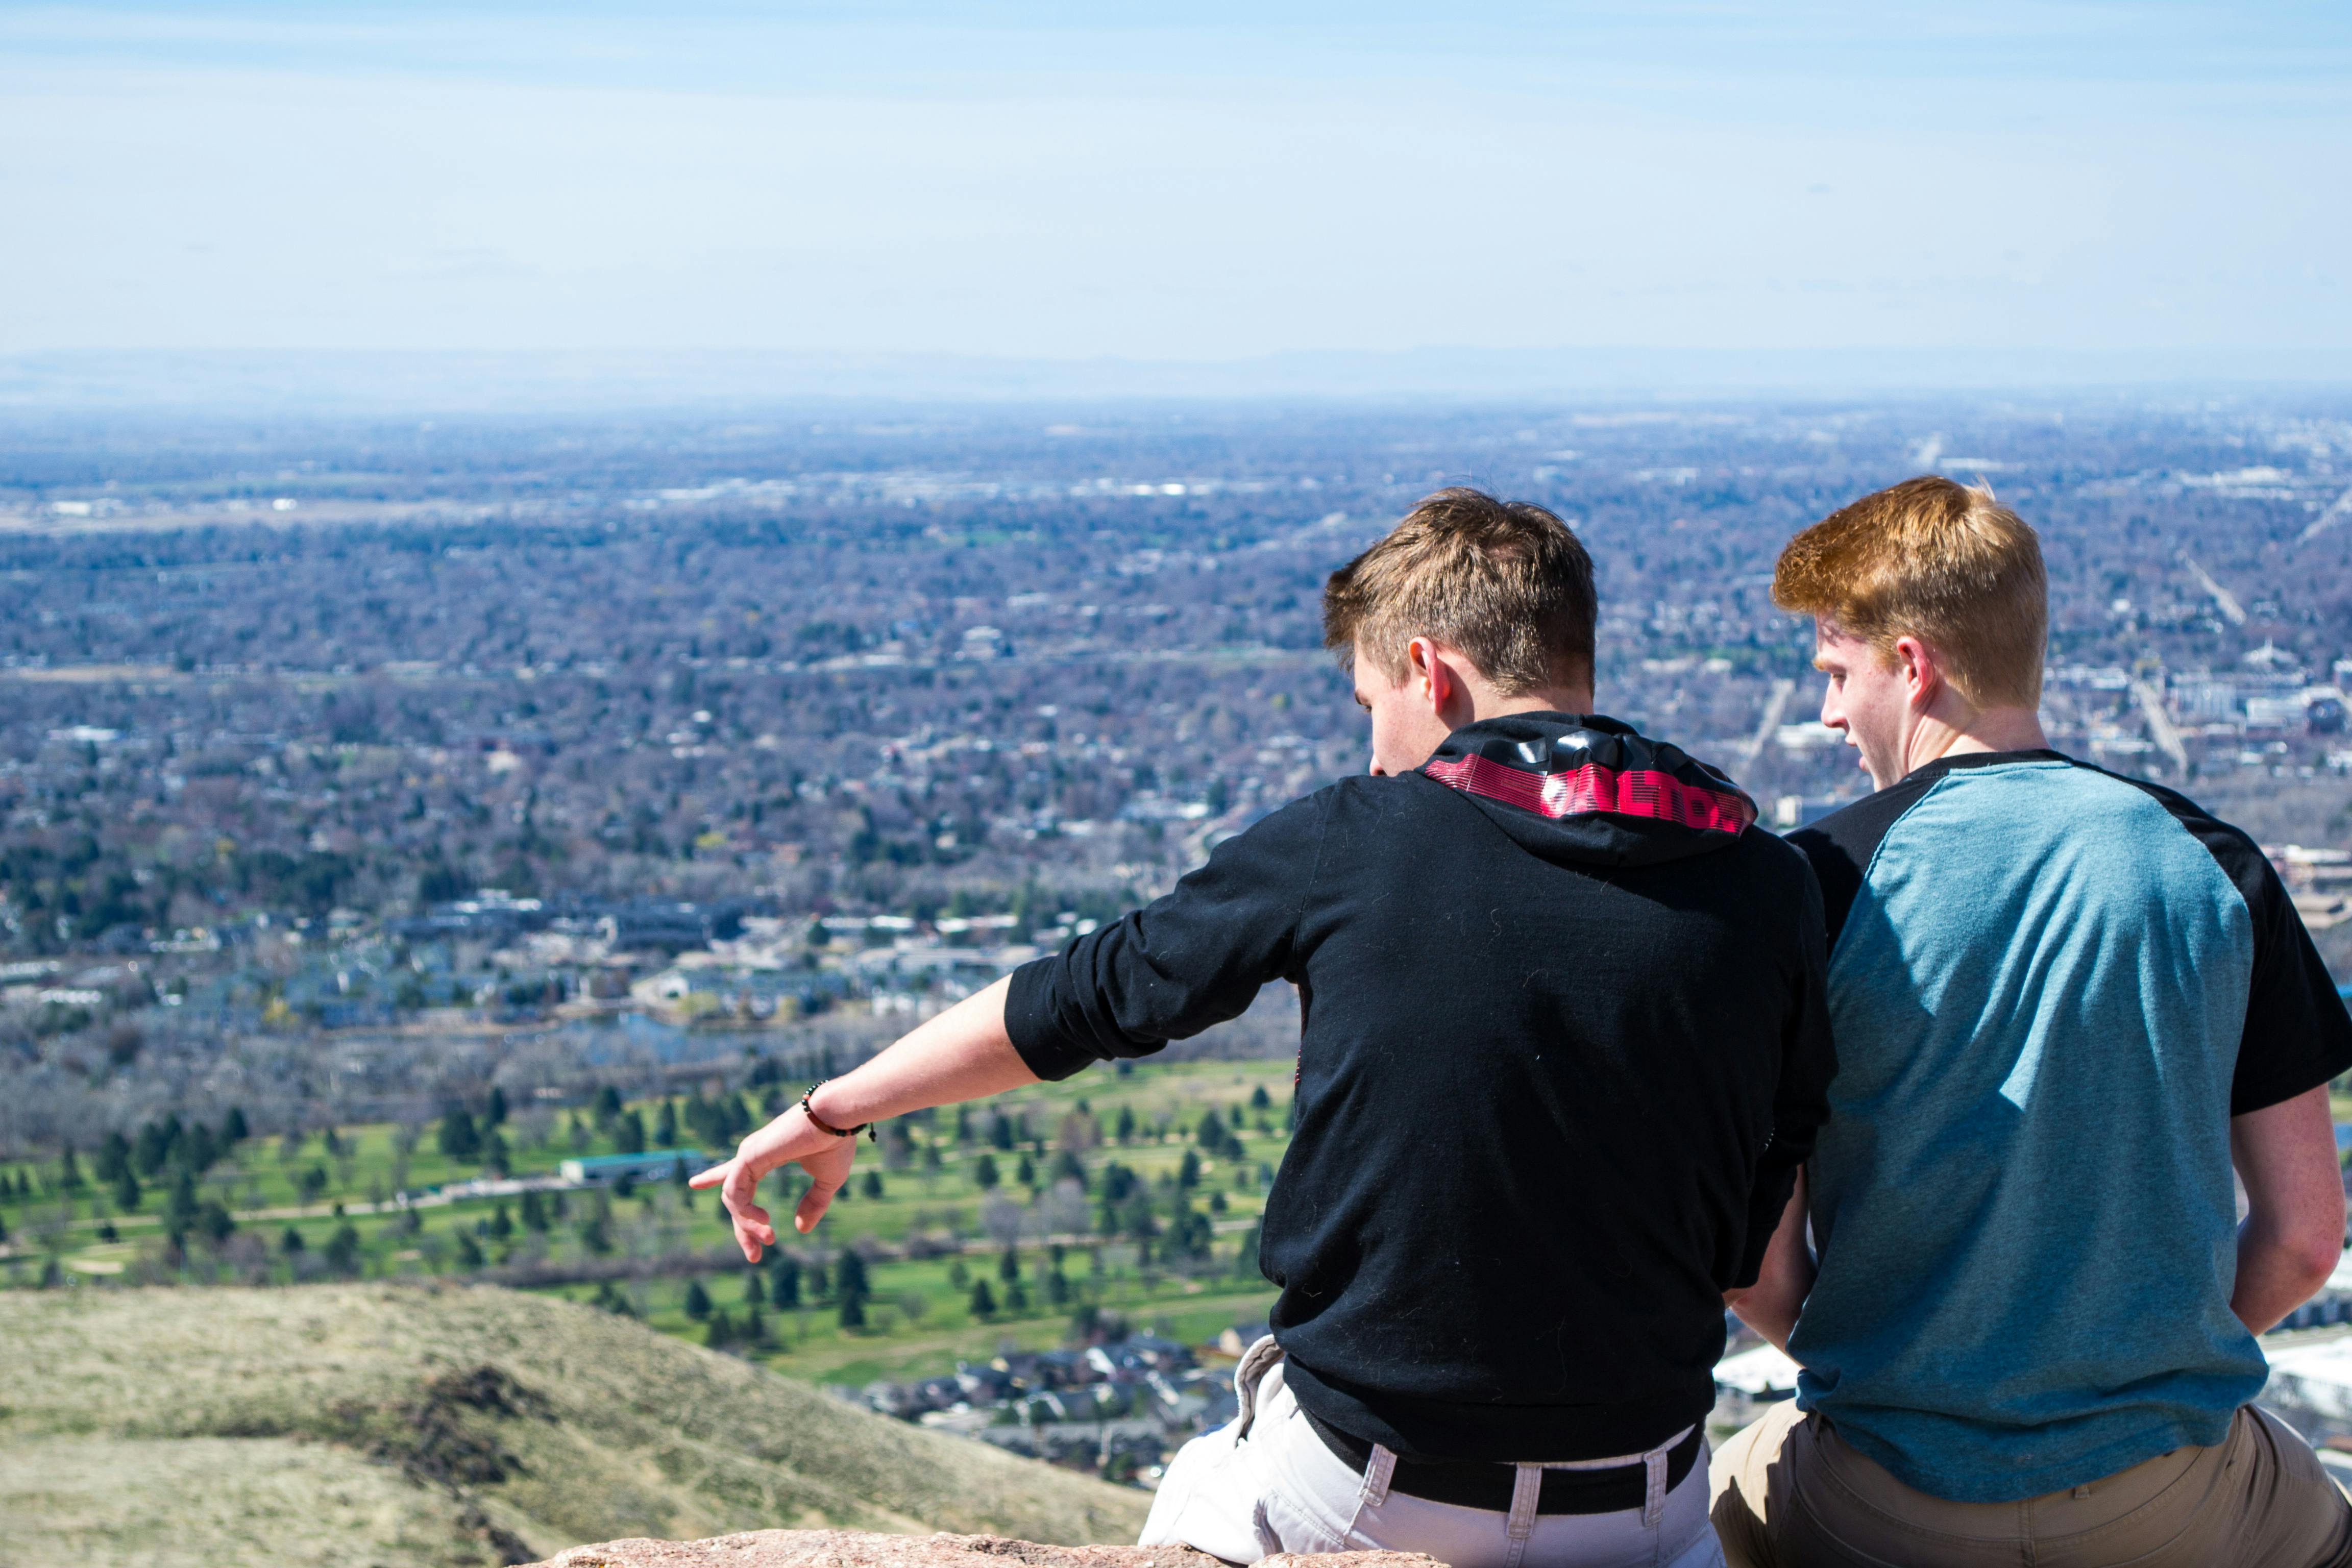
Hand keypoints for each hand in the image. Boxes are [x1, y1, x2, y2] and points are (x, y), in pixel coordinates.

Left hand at [688, 1107, 857, 1262]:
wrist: (838, 1119)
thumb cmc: (836, 1143)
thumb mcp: (827, 1181)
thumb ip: (813, 1203)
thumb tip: (800, 1229)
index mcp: (766, 1155)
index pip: (734, 1171)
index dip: (712, 1177)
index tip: (693, 1183)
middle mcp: (752, 1154)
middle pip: (733, 1197)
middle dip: (742, 1229)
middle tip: (754, 1256)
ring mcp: (748, 1154)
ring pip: (733, 1199)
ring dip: (748, 1226)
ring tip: (770, 1238)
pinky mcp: (748, 1157)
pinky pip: (735, 1193)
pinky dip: (745, 1213)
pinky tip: (764, 1221)